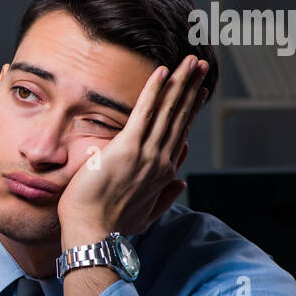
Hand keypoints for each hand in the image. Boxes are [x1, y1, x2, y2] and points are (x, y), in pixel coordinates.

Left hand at [56, 54, 208, 240]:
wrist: (94, 234)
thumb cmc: (112, 227)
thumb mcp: (145, 215)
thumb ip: (165, 198)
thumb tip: (182, 185)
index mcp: (163, 174)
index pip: (181, 133)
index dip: (191, 110)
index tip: (199, 92)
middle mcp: (161, 161)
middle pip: (180, 117)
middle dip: (192, 88)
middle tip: (202, 65)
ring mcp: (146, 154)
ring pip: (169, 111)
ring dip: (180, 82)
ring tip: (191, 61)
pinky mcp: (127, 150)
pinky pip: (144, 113)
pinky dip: (154, 91)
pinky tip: (163, 71)